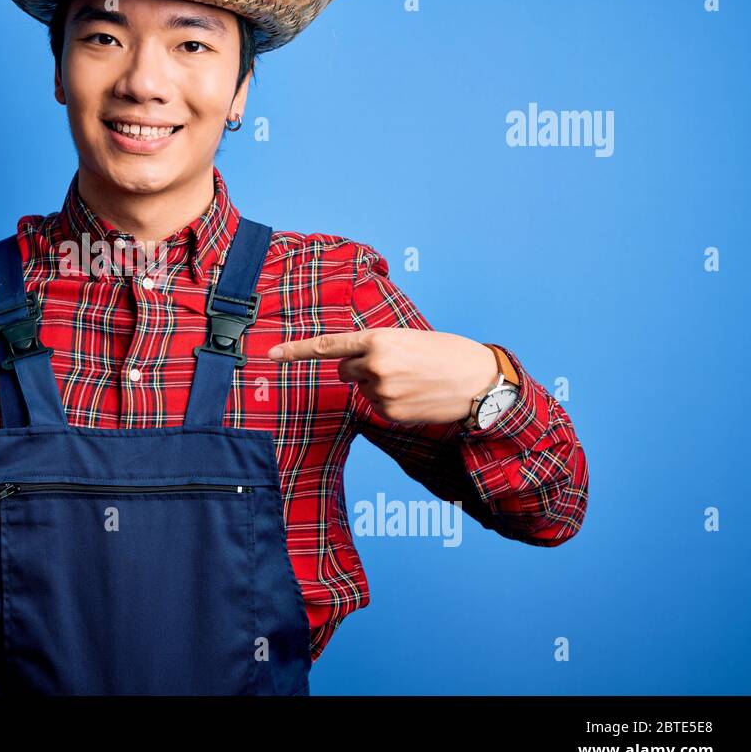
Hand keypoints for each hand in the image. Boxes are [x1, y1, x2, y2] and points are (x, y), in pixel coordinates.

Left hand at [268, 329, 498, 424]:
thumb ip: (376, 348)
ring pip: (362, 389)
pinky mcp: (390, 413)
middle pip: (344, 369)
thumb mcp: (408, 339)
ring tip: (413, 379)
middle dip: (359, 367)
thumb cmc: (446, 354)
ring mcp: (381, 392)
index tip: (271, 354)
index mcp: (378, 339)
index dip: (296, 350)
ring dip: (379, 384)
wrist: (480, 381)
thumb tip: (354, 367)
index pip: (327, 345)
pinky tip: (415, 395)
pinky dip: (391, 401)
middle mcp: (375, 365)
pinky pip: (376, 406)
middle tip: (394, 364)